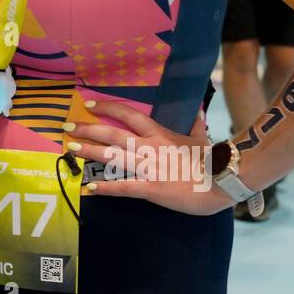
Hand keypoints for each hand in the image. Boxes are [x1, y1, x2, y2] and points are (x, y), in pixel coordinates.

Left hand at [63, 101, 231, 215]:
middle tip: (68, 127)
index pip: (129, 114)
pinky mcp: (151, 188)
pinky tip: (88, 187)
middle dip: (89, 130)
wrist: (225, 180)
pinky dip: (105, 187)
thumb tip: (199, 109)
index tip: (90, 105)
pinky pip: (123, 187)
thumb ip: (196, 124)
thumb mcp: (203, 139)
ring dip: (91, 153)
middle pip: (113, 134)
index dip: (108, 108)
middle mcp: (150, 147)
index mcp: (160, 134)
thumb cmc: (214, 161)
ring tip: (72, 149)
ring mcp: (149, 168)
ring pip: (113, 157)